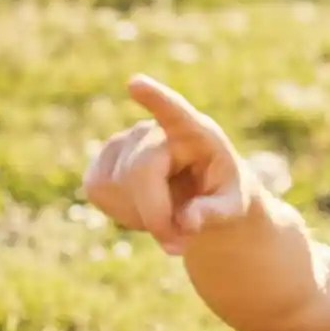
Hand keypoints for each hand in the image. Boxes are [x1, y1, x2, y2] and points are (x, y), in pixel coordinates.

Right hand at [81, 75, 251, 254]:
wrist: (203, 198)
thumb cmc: (223, 196)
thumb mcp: (232, 208)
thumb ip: (214, 214)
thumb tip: (186, 223)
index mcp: (198, 134)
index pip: (175, 112)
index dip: (156, 99)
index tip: (136, 84)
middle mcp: (156, 130)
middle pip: (139, 172)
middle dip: (155, 216)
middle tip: (178, 245)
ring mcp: (125, 141)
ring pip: (114, 185)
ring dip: (141, 217)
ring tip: (168, 217)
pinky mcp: (102, 160)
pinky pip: (97, 191)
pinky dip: (119, 212)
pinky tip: (143, 209)